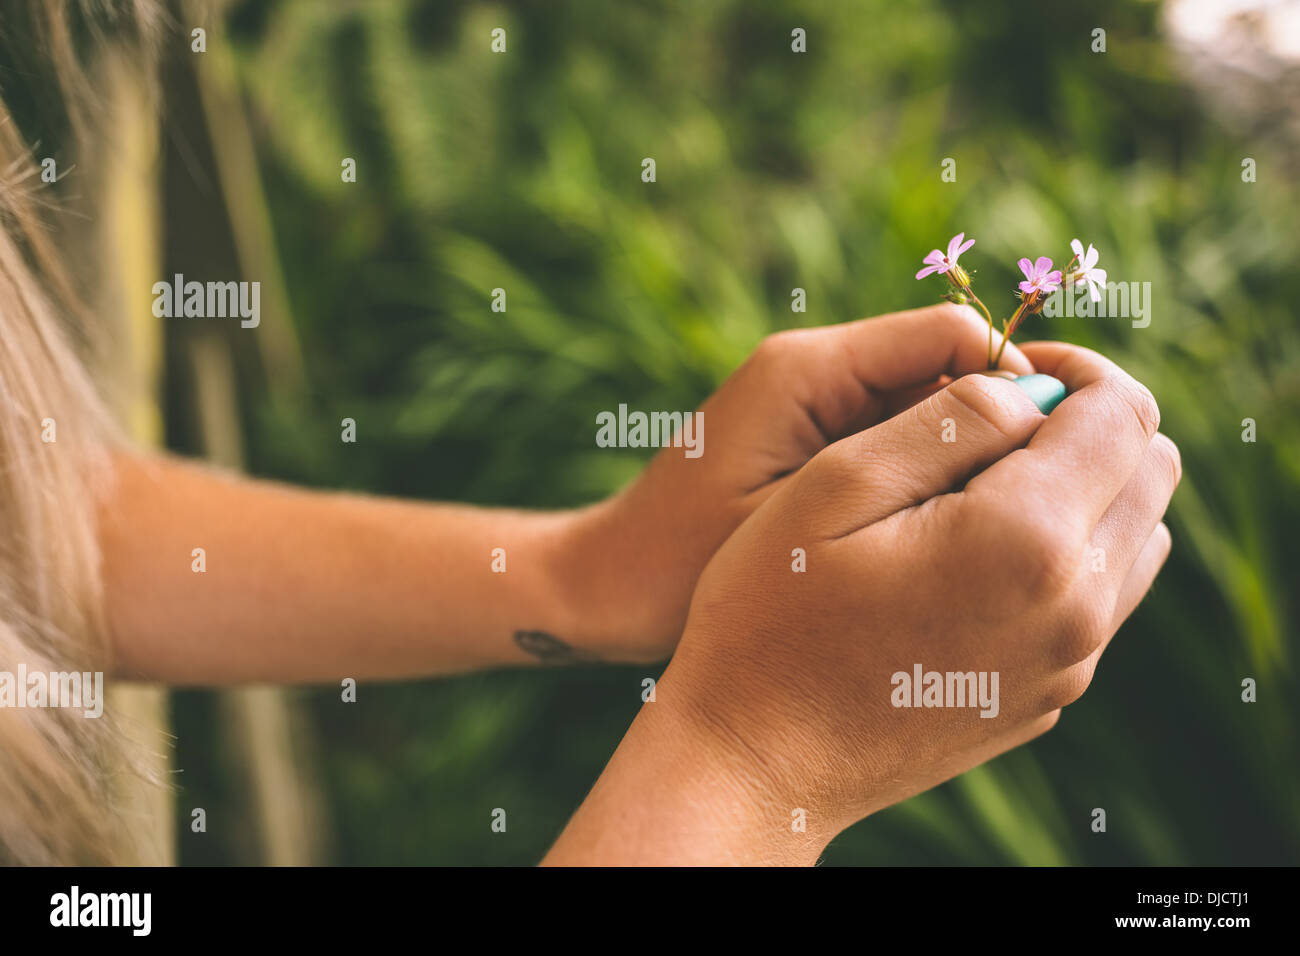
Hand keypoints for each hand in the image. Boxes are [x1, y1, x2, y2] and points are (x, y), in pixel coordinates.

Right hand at [545, 342, 1179, 863]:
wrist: (756, 756)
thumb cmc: (771, 612)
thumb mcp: (836, 484)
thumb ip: (948, 418)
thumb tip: (1028, 392)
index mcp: (1025, 541)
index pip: (1123, 415)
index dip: (1074, 371)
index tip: (1007, 372)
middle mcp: (1073, 608)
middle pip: (1150, 472)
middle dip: (1089, 423)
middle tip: (997, 420)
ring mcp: (1067, 662)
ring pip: (1137, 536)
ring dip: (1084, 489)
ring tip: (984, 486)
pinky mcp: (1047, 695)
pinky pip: (1100, 598)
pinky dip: (1066, 552)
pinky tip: (975, 555)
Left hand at [559, 303, 1033, 660]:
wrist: (605, 591)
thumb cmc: (680, 564)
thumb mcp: (797, 525)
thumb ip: (898, 466)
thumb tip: (1014, 420)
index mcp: (807, 368)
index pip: (953, 337)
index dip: (1019, 387)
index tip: (1057, 460)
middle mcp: (814, 371)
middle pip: (948, 370)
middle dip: (1002, 425)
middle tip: (1050, 501)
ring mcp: (815, 409)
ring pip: (930, 411)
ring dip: (970, 457)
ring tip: (1008, 527)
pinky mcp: (813, 446)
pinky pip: (897, 445)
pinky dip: (933, 479)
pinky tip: (957, 538)